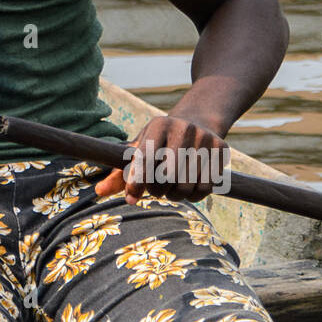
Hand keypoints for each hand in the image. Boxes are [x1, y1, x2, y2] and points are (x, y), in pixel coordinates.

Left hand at [95, 114, 229, 204]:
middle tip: (156, 191)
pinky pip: (206, 187)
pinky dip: (195, 196)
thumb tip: (100, 191)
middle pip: (167, 176)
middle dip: (158, 190)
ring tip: (172, 190)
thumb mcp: (140, 150)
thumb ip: (121, 172)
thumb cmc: (160, 143)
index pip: (146, 158)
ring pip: (187, 185)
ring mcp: (205, 137)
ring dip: (176, 196)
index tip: (132, 197)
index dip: (138, 181)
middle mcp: (183, 127)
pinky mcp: (222, 149)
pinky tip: (189, 189)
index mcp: (158, 124)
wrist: (198, 123)